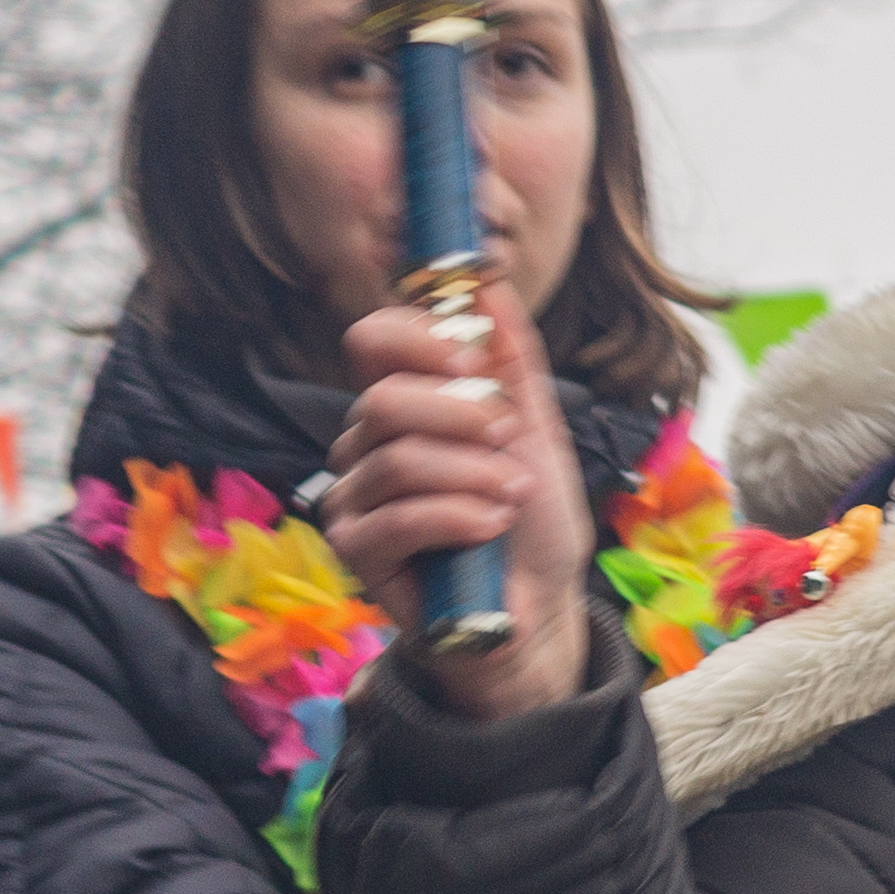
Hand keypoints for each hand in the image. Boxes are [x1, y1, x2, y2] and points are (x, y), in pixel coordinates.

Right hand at [320, 282, 593, 717]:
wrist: (539, 609)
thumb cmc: (532, 524)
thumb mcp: (537, 433)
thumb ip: (512, 364)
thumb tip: (489, 284)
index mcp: (406, 403)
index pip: (374, 340)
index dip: (419, 338)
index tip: (475, 362)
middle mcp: (368, 441)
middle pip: (384, 397)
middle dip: (462, 414)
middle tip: (510, 439)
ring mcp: (355, 494)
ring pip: (398, 457)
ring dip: (474, 474)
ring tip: (513, 497)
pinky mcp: (356, 547)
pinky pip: (397, 516)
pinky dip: (458, 517)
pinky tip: (490, 529)